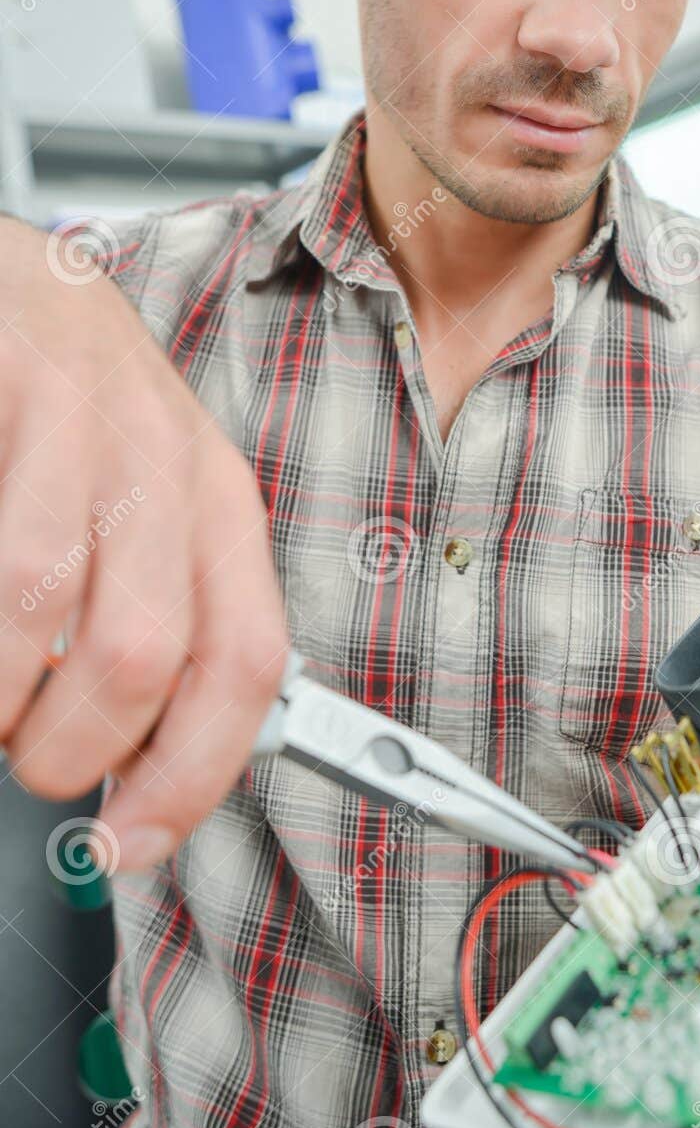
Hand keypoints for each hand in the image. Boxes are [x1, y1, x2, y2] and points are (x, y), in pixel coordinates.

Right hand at [0, 222, 288, 870]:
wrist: (14, 284)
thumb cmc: (72, 414)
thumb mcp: (143, 513)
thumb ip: (155, 624)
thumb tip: (138, 771)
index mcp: (220, 511)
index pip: (247, 667)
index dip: (192, 777)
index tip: (131, 843)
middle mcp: (172, 467)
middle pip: (147, 652)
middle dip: (71, 749)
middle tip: (29, 758)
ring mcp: (93, 425)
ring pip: (50, 606)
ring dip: (1, 698)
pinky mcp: (26, 390)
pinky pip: (1, 555)